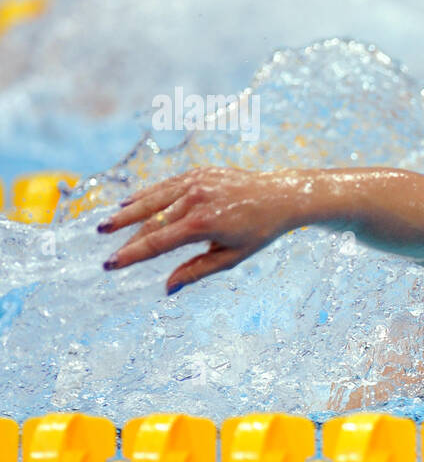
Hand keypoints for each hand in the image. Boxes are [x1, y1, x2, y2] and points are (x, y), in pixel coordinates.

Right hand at [98, 166, 295, 294]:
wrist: (281, 196)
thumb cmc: (259, 231)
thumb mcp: (232, 257)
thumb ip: (197, 270)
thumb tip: (168, 287)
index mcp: (204, 223)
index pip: (158, 242)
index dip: (132, 255)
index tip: (111, 265)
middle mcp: (196, 199)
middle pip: (151, 220)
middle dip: (126, 236)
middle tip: (105, 248)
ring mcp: (197, 182)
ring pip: (154, 199)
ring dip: (128, 212)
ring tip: (106, 224)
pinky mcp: (199, 173)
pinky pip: (167, 185)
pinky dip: (147, 194)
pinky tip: (130, 203)